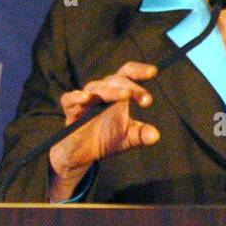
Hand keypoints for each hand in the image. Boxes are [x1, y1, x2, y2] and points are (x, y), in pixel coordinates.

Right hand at [48, 61, 160, 198]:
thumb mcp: (128, 139)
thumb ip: (141, 135)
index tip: (153, 72)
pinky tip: (86, 97)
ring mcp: (85, 100)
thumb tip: (155, 135)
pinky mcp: (70, 109)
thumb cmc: (107, 139)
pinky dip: (76, 96)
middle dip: (130, 86)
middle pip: (115, 80)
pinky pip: (70, 99)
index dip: (139, 71)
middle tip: (145, 99)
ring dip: (111, 91)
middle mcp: (102, 92)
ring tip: (125, 96)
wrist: (84, 154)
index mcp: (118, 94)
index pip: (127, 75)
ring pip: (96, 88)